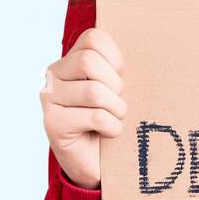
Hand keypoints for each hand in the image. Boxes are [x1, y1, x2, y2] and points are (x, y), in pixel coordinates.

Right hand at [40, 27, 126, 189]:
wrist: (96, 161)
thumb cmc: (110, 118)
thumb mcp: (115, 87)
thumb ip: (117, 67)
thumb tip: (149, 43)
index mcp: (69, 60)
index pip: (94, 38)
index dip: (116, 59)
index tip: (119, 79)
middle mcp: (53, 75)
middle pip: (89, 61)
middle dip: (114, 84)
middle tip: (116, 103)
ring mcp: (49, 99)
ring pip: (93, 91)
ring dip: (116, 108)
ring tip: (114, 118)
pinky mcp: (53, 124)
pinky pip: (95, 117)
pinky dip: (112, 127)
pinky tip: (108, 133)